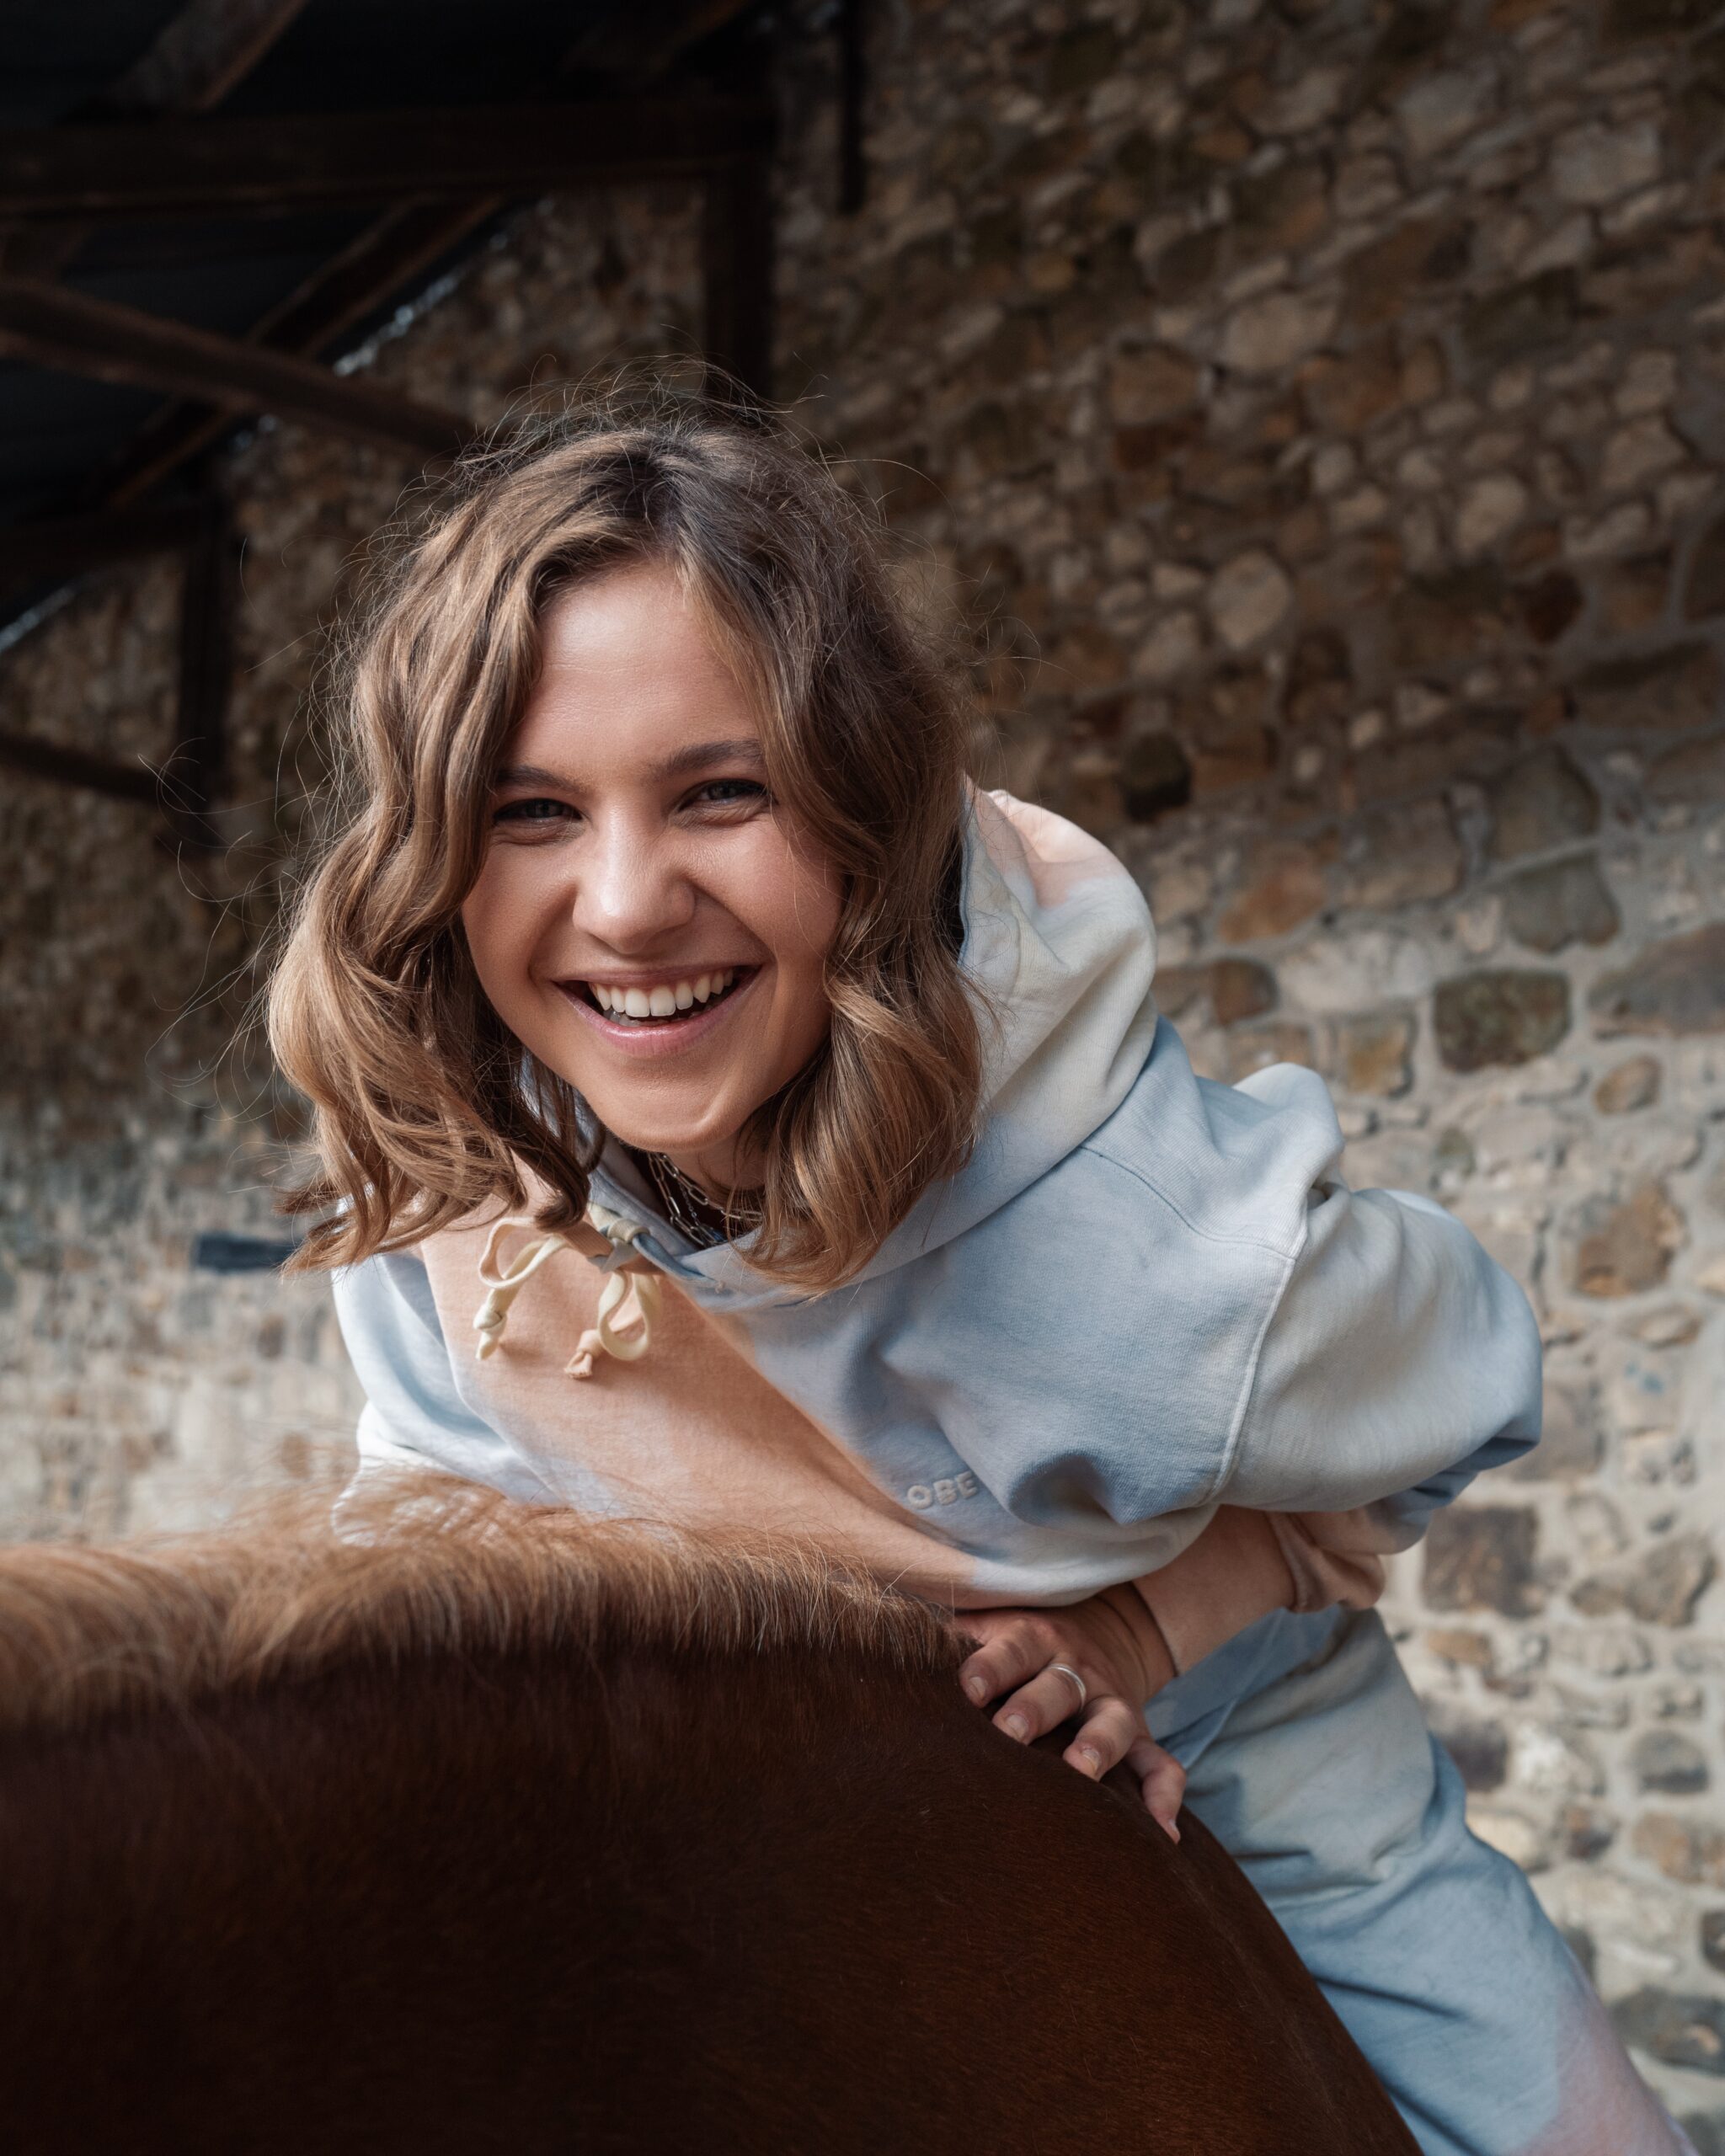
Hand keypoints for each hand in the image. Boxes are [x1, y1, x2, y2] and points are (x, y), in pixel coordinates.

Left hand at [956, 1590, 1185, 1840]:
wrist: (1093, 1637)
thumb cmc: (1010, 1649)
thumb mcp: (984, 1629)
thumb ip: (943, 1641)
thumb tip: (871, 1645)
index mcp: (1033, 1639)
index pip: (1011, 1648)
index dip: (988, 1667)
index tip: (964, 1691)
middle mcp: (1077, 1669)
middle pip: (1060, 1685)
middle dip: (1036, 1708)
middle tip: (1010, 1734)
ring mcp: (1113, 1703)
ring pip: (1114, 1722)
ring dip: (1099, 1746)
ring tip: (1081, 1772)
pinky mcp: (1140, 1739)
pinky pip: (1161, 1766)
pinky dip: (1165, 1797)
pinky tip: (1162, 1835)